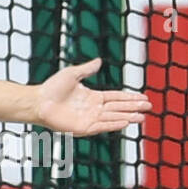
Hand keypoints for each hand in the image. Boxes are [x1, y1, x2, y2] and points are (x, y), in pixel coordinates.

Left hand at [34, 58, 152, 135]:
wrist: (38, 101)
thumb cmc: (52, 88)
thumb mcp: (73, 74)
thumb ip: (87, 69)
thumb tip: (99, 61)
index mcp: (93, 97)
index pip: (116, 97)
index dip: (130, 98)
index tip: (144, 98)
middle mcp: (93, 108)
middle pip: (118, 108)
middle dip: (133, 107)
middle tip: (149, 107)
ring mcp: (88, 119)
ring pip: (113, 117)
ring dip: (127, 117)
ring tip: (142, 117)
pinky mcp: (82, 128)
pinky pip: (101, 126)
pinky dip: (113, 124)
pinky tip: (125, 122)